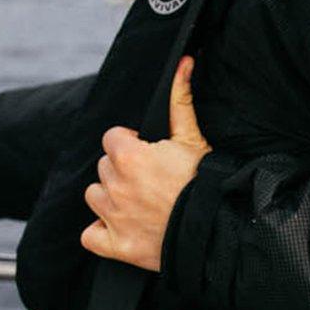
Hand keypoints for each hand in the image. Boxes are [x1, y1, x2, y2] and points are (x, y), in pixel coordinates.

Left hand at [81, 58, 210, 272]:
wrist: (219, 229)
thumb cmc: (207, 182)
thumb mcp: (194, 138)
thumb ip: (180, 99)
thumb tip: (183, 63)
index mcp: (130, 157)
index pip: (112, 139)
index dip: (130, 144)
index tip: (148, 154)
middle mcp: (116, 186)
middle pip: (104, 167)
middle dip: (122, 171)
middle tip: (151, 180)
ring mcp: (114, 217)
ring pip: (95, 196)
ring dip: (110, 198)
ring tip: (138, 202)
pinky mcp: (117, 246)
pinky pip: (90, 236)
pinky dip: (100, 232)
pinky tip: (120, 227)